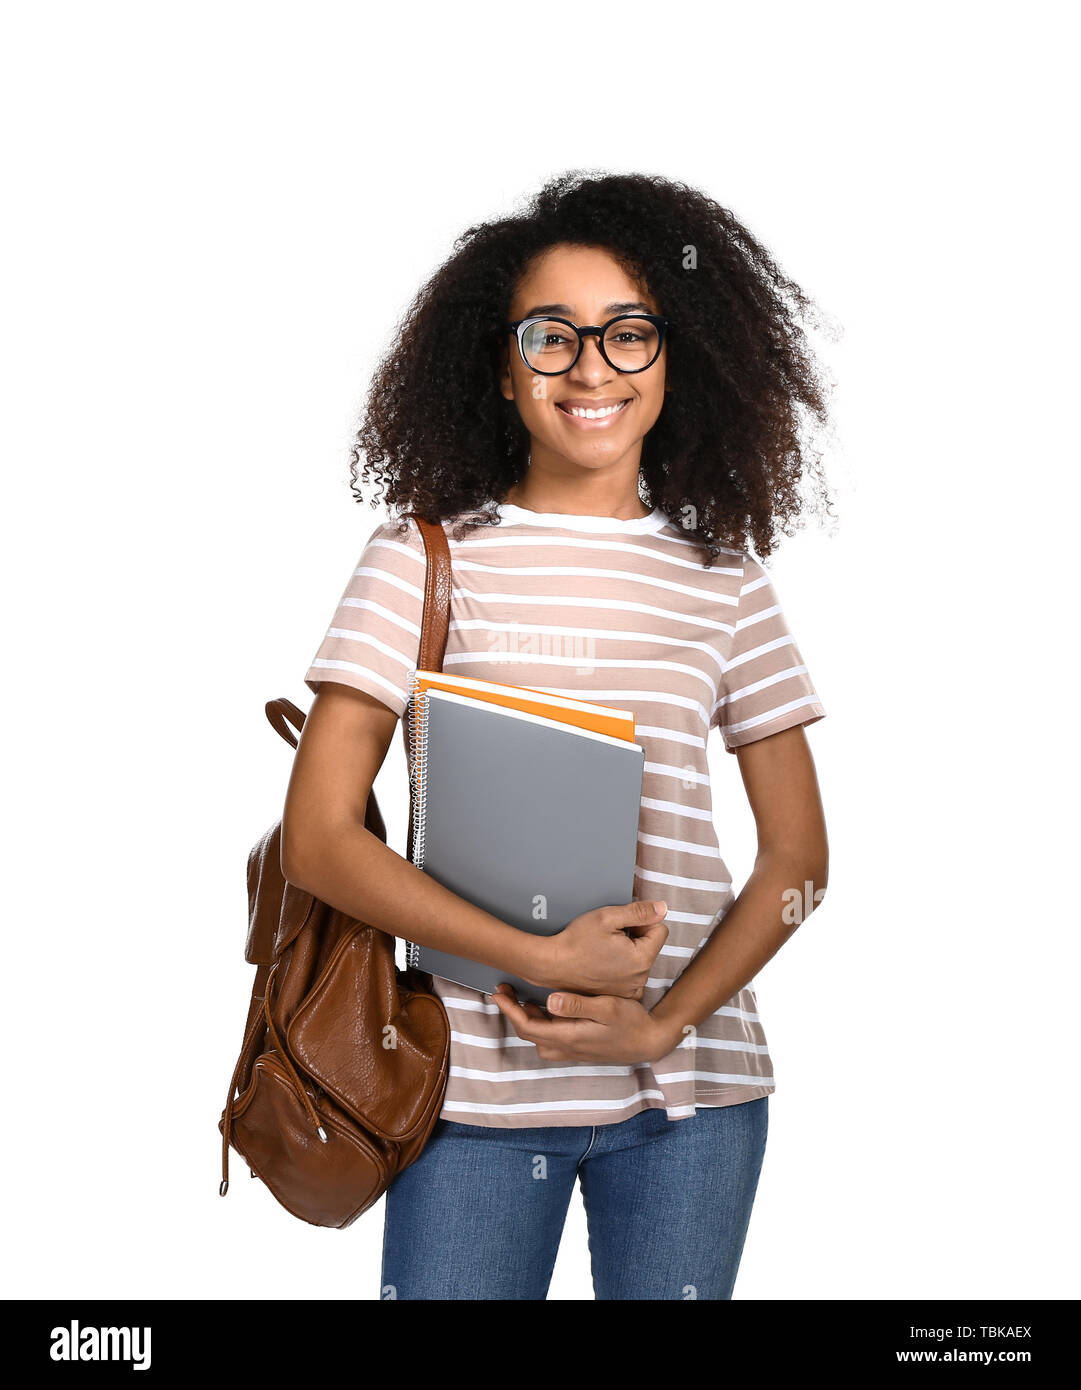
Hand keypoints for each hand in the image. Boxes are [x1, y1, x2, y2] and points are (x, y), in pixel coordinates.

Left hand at [490, 985, 680, 1063]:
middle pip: (528, 1033)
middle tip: (505, 990)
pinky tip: (546, 1009)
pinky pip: (550, 1039)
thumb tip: (549, 1000)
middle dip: (513, 1012)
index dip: (509, 1010)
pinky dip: (541, 1025)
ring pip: (538, 1038)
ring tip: (523, 998)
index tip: (498, 993)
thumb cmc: (630, 1022)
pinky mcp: (578, 1049)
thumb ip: (578, 1004)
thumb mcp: (607, 1008)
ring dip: (527, 1019)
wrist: (648, 1042)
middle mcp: (566, 1048)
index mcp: (568, 1036)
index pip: (527, 1026)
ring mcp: (572, 1051)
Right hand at [528, 899, 669, 998]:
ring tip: (604, 950)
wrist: (552, 965)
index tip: (622, 925)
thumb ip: (639, 912)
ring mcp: (629, 991)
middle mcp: (640, 979)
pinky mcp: (620, 997)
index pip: (660, 931)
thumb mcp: (607, 917)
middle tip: (610, 937)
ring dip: (629, 953)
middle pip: (650, 947)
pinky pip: (631, 977)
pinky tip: (604, 963)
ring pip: (641, 961)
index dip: (643, 922)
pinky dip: (622, 968)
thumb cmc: (577, 940)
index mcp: (641, 959)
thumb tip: (663, 908)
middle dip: (636, 938)